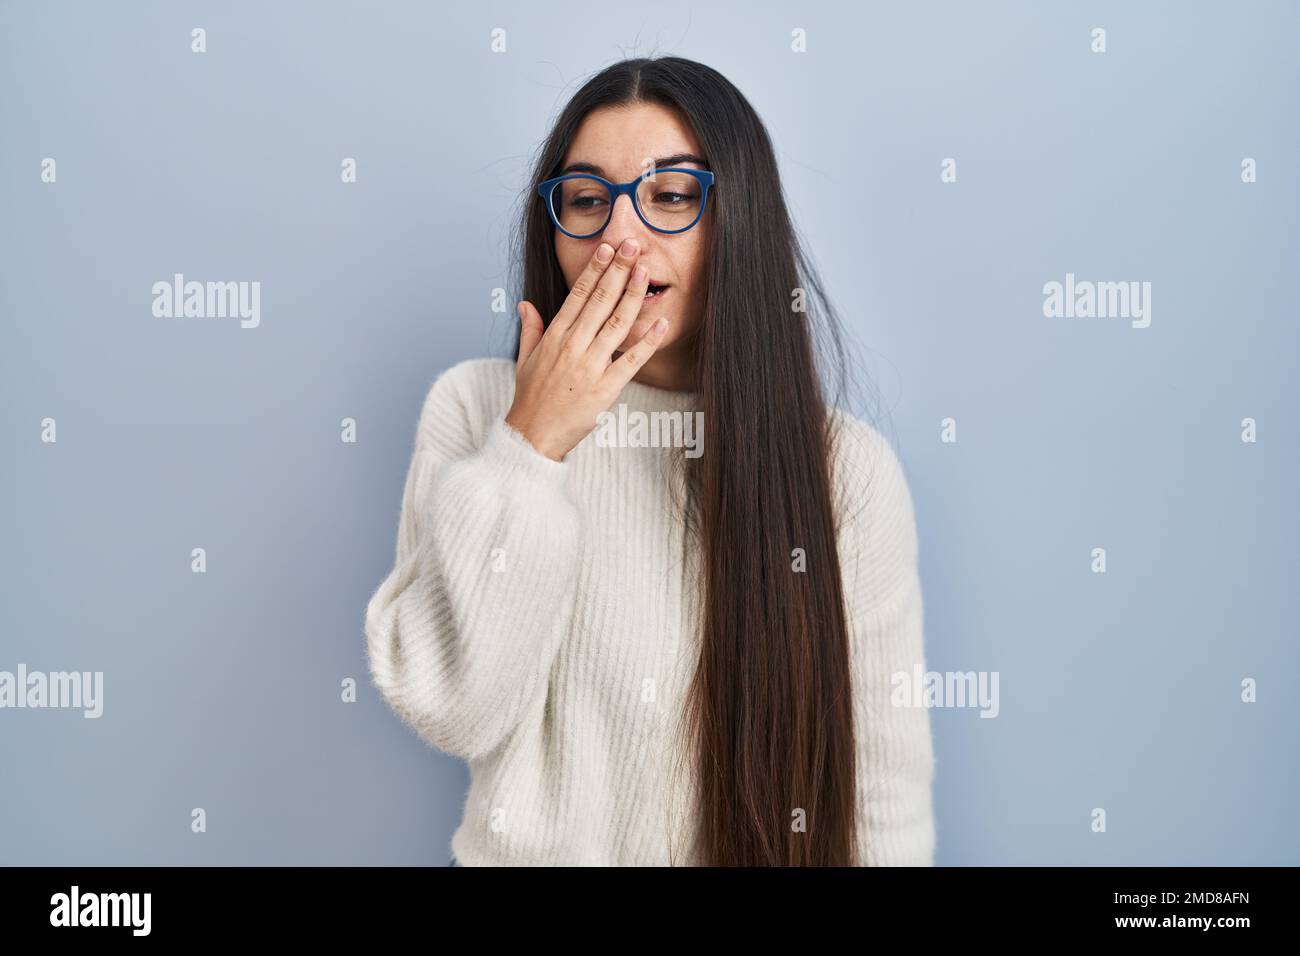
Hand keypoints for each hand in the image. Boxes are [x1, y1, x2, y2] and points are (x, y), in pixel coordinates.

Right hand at [505, 238, 669, 461]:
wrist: (533, 435)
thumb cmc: (531, 398)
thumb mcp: (525, 359)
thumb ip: (530, 329)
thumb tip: (525, 304)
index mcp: (555, 336)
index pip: (578, 295)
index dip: (595, 269)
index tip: (608, 248)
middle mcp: (573, 346)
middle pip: (600, 301)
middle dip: (618, 271)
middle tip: (633, 245)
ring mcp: (590, 366)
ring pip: (617, 324)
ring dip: (633, 295)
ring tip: (646, 271)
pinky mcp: (606, 388)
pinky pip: (631, 361)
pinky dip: (647, 342)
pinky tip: (661, 323)